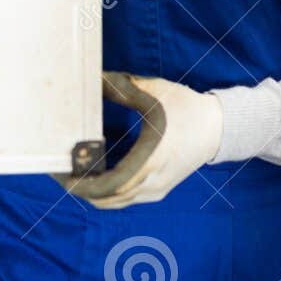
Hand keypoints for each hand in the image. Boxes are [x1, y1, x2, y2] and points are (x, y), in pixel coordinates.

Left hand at [63, 72, 223, 208]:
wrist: (219, 127)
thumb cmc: (186, 107)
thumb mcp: (154, 91)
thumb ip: (121, 86)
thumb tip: (93, 78)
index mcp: (150, 158)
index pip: (110, 185)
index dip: (83, 185)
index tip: (64, 175)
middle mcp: (153, 180)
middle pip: (109, 199)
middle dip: (81, 190)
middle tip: (61, 174)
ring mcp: (157, 189)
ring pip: (117, 202)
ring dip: (94, 194)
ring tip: (75, 176)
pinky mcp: (160, 190)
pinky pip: (128, 199)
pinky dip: (108, 194)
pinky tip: (96, 178)